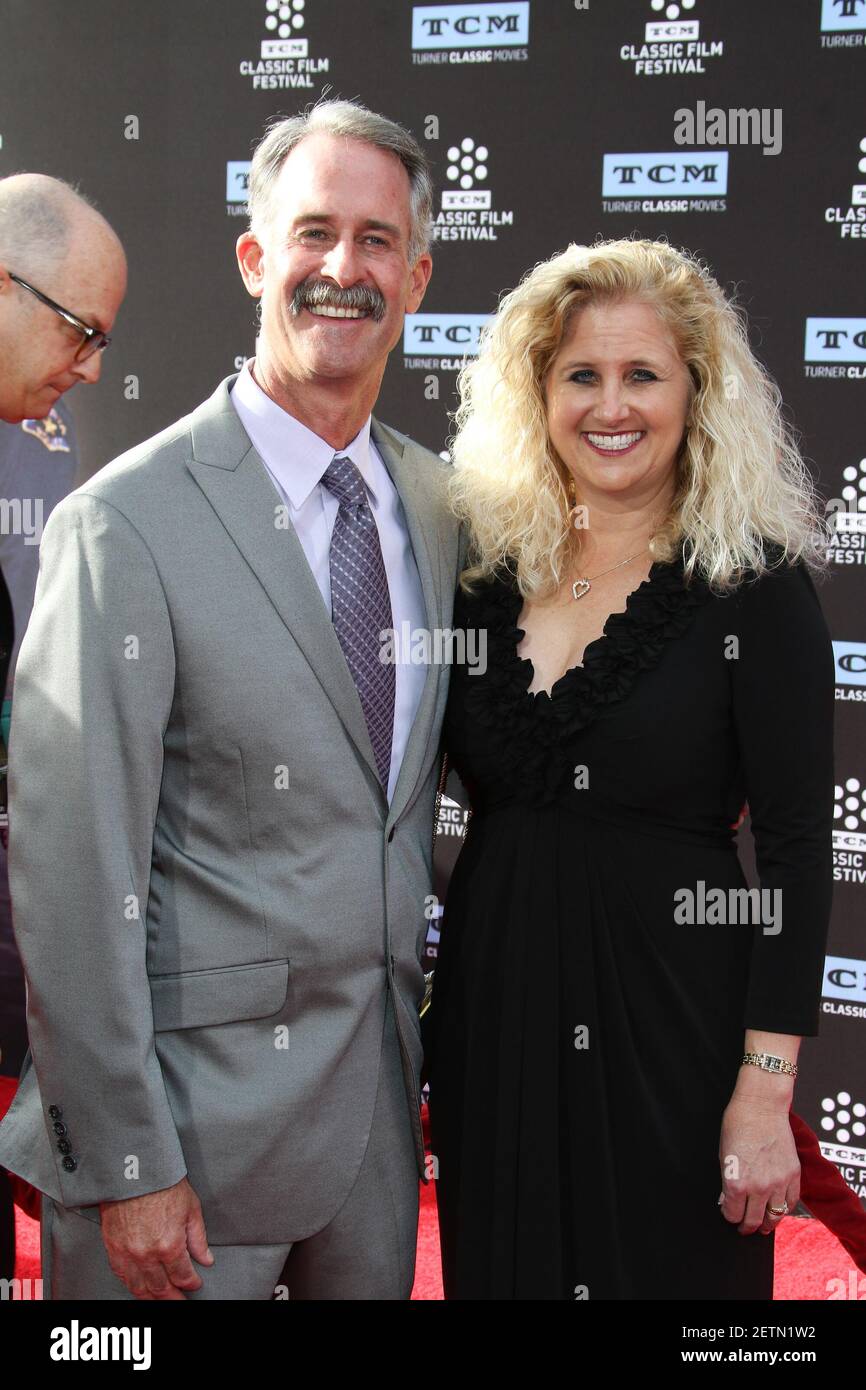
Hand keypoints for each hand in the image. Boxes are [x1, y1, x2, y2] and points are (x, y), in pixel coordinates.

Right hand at [99, 1176, 213, 1298]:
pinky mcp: (112, 1247)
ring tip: (160, 1299)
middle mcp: (147, 1254)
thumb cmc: (163, 1183)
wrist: (135, 1169)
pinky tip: (139, 1286)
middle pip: (161, 1288)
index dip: (191, 1283)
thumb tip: (206, 1259)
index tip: (195, 1284)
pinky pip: (121, 1275)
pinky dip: (131, 1284)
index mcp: (169, 1245)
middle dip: (173, 1297)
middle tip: (179, 1300)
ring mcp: (127, 1253)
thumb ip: (198, 1239)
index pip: (182, 1276)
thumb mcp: (191, 1208)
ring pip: (139, 1288)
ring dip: (151, 1297)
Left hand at [718, 1098, 799, 1234]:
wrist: (761, 1107)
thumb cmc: (737, 1125)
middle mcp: (759, 1187)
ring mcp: (778, 1182)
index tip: (729, 1214)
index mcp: (736, 1183)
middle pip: (753, 1221)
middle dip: (746, 1227)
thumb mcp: (723, 1156)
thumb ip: (727, 1182)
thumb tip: (728, 1201)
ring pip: (774, 1217)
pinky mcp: (794, 1175)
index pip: (733, 1215)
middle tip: (744, 1228)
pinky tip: (778, 1209)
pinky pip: (791, 1203)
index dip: (729, 1216)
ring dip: (767, 1224)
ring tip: (762, 1225)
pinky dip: (784, 1210)